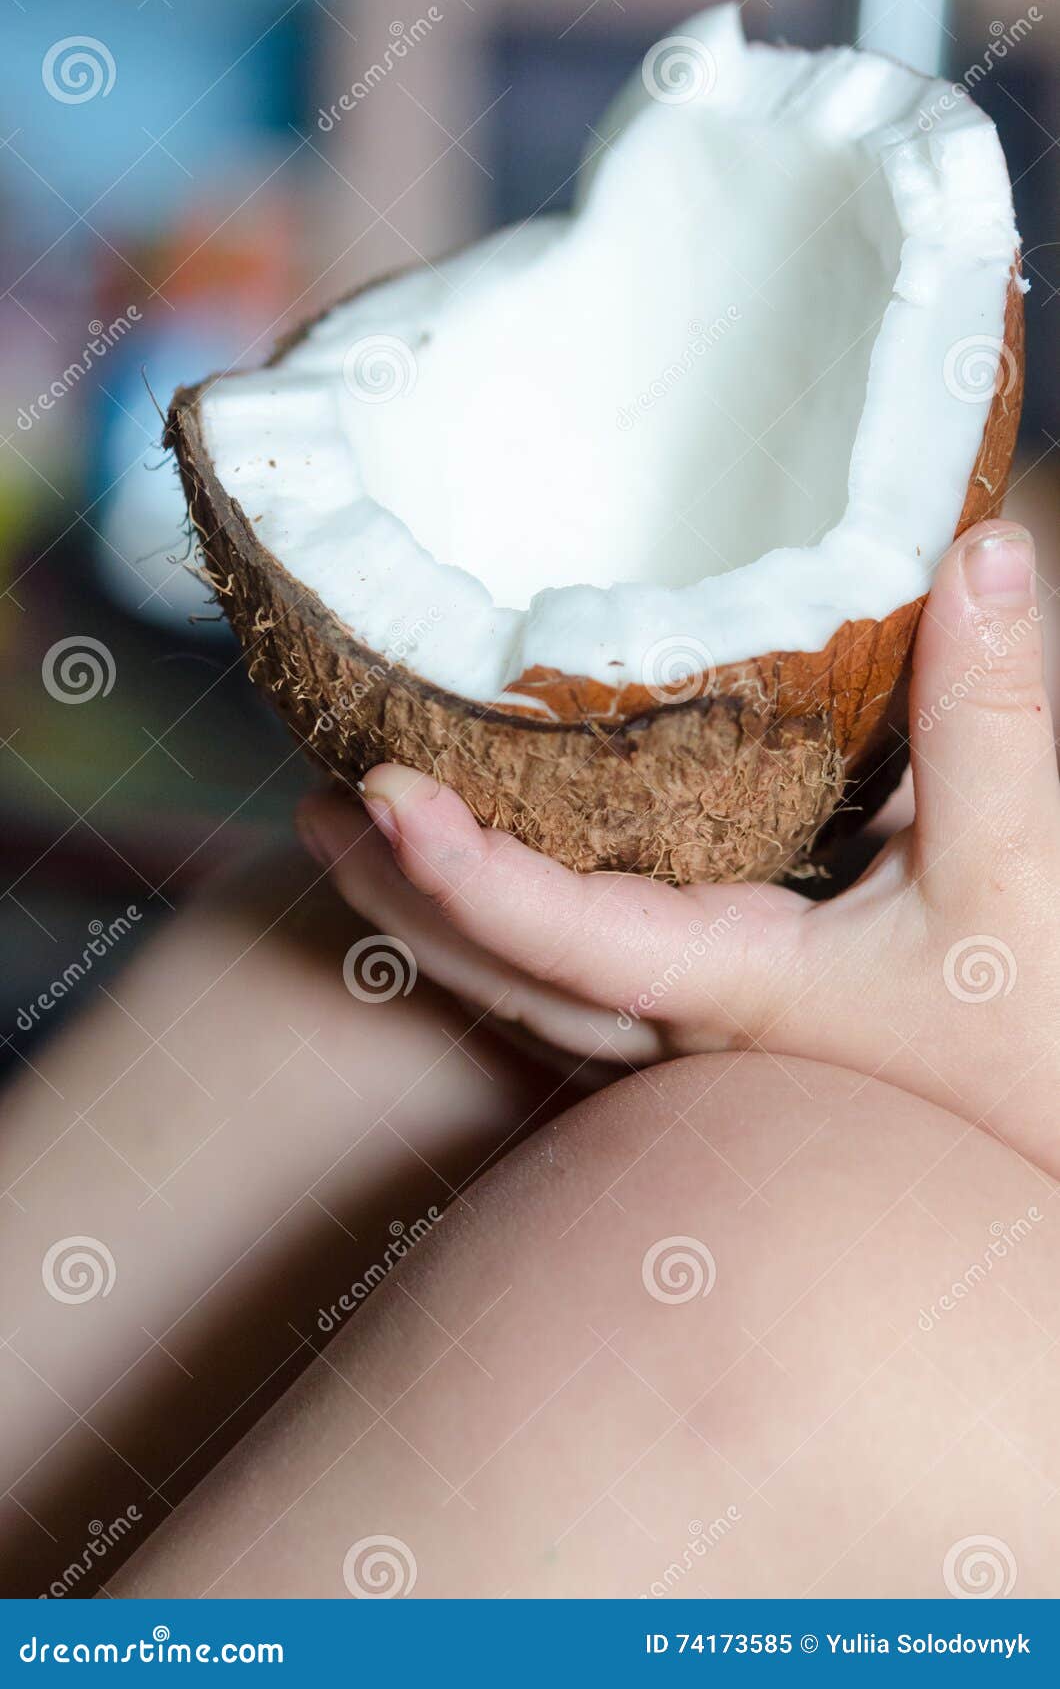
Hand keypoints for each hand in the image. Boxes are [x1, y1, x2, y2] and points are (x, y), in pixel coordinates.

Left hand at [297, 520, 1059, 1177]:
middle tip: (312, 806)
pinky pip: (578, 983)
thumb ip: (992, 716)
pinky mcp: (719, 1020)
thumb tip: (978, 550)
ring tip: (356, 837)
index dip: (460, 871)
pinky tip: (492, 880)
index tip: (376, 791)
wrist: (1052, 1155)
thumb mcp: (1019, 875)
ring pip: (527, 991)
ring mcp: (696, 1035)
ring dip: (431, 916)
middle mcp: (690, 1025)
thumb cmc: (1035, 1044)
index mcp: (737, 990)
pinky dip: (508, 928)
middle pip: (501, 976)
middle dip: (397, 896)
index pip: (562, 938)